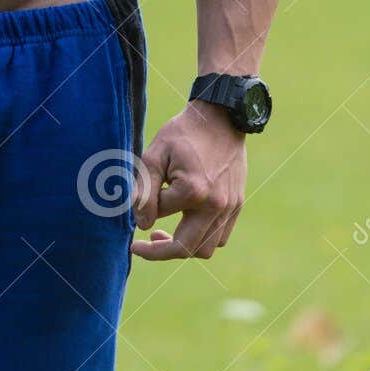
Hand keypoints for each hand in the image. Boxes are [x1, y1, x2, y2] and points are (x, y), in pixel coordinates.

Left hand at [131, 101, 245, 260]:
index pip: (159, 215)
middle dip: (160, 252)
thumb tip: (142, 225)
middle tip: (143, 245)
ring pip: (206, 248)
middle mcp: (216, 204)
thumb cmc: (183, 134)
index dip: (142, 214)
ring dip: (184, 247)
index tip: (132, 214)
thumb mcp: (155, 155)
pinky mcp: (237, 205)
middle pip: (186, 249)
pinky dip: (202, 238)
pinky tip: (187, 223)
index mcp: (193, 191)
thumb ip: (145, 192)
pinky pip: (221, 237)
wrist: (220, 118)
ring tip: (164, 234)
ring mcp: (230, 207)